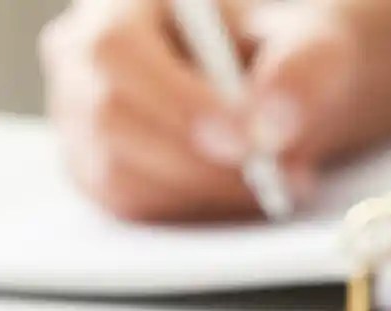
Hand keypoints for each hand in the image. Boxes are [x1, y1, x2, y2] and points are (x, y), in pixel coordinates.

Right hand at [39, 0, 355, 220]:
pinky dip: (195, 210)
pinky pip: (133, 207)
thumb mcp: (309, 45)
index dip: (178, 100)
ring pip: (118, 174)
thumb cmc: (283, 56)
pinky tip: (246, 198)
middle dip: (195, 160)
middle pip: (110, 118)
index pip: (120, 50)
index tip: (246, 141)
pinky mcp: (97, 174)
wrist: (277, 96)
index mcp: (120, 5)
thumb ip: (301, 70)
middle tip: (270, 179)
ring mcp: (80, 122)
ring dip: (203, 192)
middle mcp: (82, 60)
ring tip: (278, 186)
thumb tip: (274, 123)